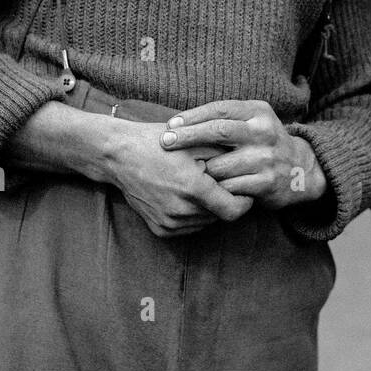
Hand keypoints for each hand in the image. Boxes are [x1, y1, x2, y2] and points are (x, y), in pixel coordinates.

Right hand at [107, 120, 252, 237]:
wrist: (120, 155)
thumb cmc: (159, 143)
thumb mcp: (196, 141)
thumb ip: (225, 156)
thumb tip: (250, 166)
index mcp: (193, 188)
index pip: (234, 210)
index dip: (244, 201)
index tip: (243, 188)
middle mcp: (181, 211)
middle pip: (220, 216)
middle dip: (225, 201)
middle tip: (220, 182)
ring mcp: (168, 223)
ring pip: (205, 222)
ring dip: (209, 208)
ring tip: (200, 186)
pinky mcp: (159, 229)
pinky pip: (188, 227)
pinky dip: (192, 215)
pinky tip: (184, 195)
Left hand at [160, 99, 326, 209]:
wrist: (302, 170)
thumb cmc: (264, 143)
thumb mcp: (253, 122)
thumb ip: (226, 119)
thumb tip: (180, 122)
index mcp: (258, 112)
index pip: (219, 109)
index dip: (192, 116)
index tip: (170, 124)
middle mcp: (264, 131)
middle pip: (218, 131)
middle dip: (187, 136)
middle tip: (164, 142)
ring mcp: (266, 158)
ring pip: (220, 164)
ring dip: (201, 170)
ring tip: (188, 172)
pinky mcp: (266, 182)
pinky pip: (229, 187)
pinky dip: (215, 188)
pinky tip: (206, 188)